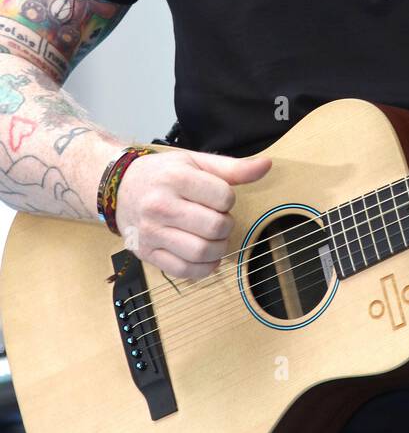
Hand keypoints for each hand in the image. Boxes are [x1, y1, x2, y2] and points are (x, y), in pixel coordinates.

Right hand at [113, 149, 272, 279]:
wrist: (119, 188)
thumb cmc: (162, 174)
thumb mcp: (195, 161)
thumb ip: (232, 167)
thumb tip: (265, 166)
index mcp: (175, 178)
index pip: (223, 196)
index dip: (229, 199)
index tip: (220, 198)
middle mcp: (160, 206)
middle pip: (215, 227)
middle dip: (226, 225)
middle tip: (219, 220)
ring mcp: (152, 233)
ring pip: (201, 252)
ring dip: (219, 248)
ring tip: (214, 238)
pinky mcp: (147, 254)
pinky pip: (184, 271)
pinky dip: (204, 268)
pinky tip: (206, 257)